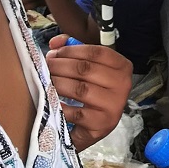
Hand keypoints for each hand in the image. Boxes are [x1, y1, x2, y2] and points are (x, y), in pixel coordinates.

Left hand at [45, 35, 131, 150]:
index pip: (97, 52)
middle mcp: (123, 85)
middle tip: (45, 67)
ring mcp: (114, 105)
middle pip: (86, 69)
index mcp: (122, 67)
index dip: (72, 50)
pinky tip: (52, 102)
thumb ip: (73, 50)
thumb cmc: (93, 90)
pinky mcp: (103, 123)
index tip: (55, 53)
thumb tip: (56, 42)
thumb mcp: (89, 67)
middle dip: (60, 66)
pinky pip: (76, 112)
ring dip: (58, 84)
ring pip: (80, 89)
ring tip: (46, 81)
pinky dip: (61, 106)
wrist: (97, 124)